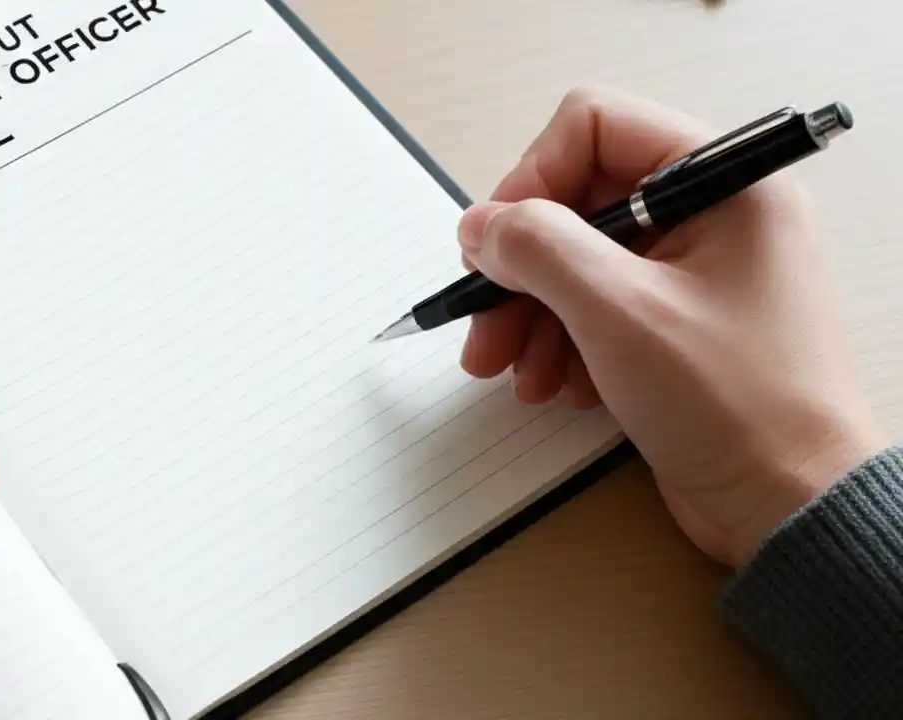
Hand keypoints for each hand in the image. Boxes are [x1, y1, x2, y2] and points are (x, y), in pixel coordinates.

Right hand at [457, 87, 887, 567]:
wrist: (791, 507)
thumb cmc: (736, 405)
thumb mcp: (620, 314)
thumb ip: (540, 251)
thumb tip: (481, 226)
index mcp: (723, 181)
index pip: (596, 127)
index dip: (531, 179)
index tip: (494, 246)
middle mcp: (711, 213)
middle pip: (577, 203)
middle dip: (521, 269)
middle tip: (482, 326)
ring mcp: (693, 270)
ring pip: (579, 261)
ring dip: (533, 316)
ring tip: (513, 375)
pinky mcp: (677, 322)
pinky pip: (599, 307)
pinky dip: (564, 343)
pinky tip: (558, 388)